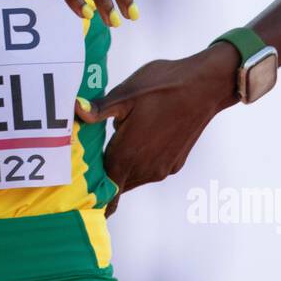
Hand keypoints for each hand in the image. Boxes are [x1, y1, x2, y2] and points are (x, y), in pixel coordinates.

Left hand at [75, 43, 239, 215]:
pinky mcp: (175, 163)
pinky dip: (140, 162)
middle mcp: (146, 169)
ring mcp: (163, 168)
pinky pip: (149, 170)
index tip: (80, 194)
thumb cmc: (164, 85)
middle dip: (103, 177)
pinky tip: (139, 139)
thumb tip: (75, 111)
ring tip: (113, 145)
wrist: (205, 87)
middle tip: (88, 163)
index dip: (91, 191)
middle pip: (117, 184)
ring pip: (133, 178)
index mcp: (128, 155)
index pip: (104, 187)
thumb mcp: (126, 92)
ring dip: (122, 168)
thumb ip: (100, 109)